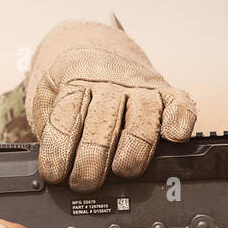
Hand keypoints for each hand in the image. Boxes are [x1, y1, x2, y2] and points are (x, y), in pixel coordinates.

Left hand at [25, 19, 196, 191]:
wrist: (95, 45)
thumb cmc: (73, 83)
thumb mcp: (47, 94)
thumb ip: (47, 125)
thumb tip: (53, 168)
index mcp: (76, 83)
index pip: (67, 118)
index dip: (59, 150)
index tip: (54, 174)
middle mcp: (110, 85)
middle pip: (104, 123)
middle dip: (93, 159)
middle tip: (84, 182)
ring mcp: (141, 88)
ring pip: (142, 119)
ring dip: (133, 150)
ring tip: (123, 171)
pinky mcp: (168, 93)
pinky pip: (180, 106)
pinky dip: (180, 122)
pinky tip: (173, 138)